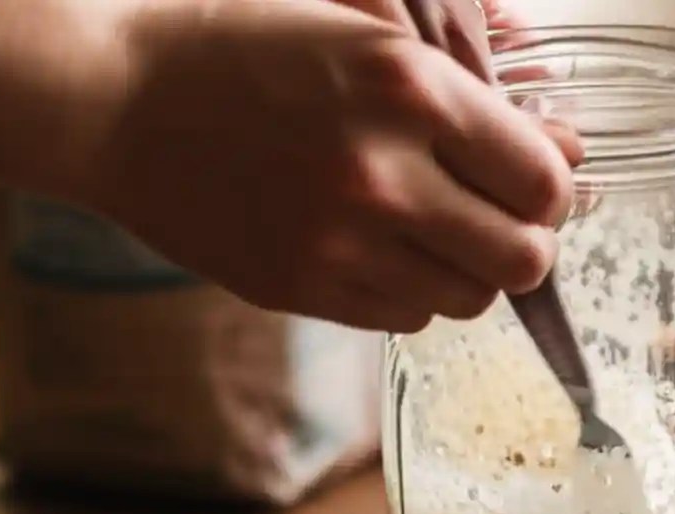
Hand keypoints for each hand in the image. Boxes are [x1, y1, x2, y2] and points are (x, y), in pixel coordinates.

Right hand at [76, 0, 574, 332]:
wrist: (116, 102)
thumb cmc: (240, 49)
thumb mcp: (362, 32)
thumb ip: (469, 92)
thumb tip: (559, 145)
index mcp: (410, 88)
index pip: (545, 181)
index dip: (553, 188)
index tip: (534, 183)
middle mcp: (384, 174)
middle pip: (522, 258)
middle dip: (524, 242)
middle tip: (496, 220)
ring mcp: (339, 243)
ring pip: (468, 300)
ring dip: (466, 271)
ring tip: (431, 234)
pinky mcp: (301, 290)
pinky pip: (405, 320)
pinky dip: (410, 293)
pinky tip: (380, 252)